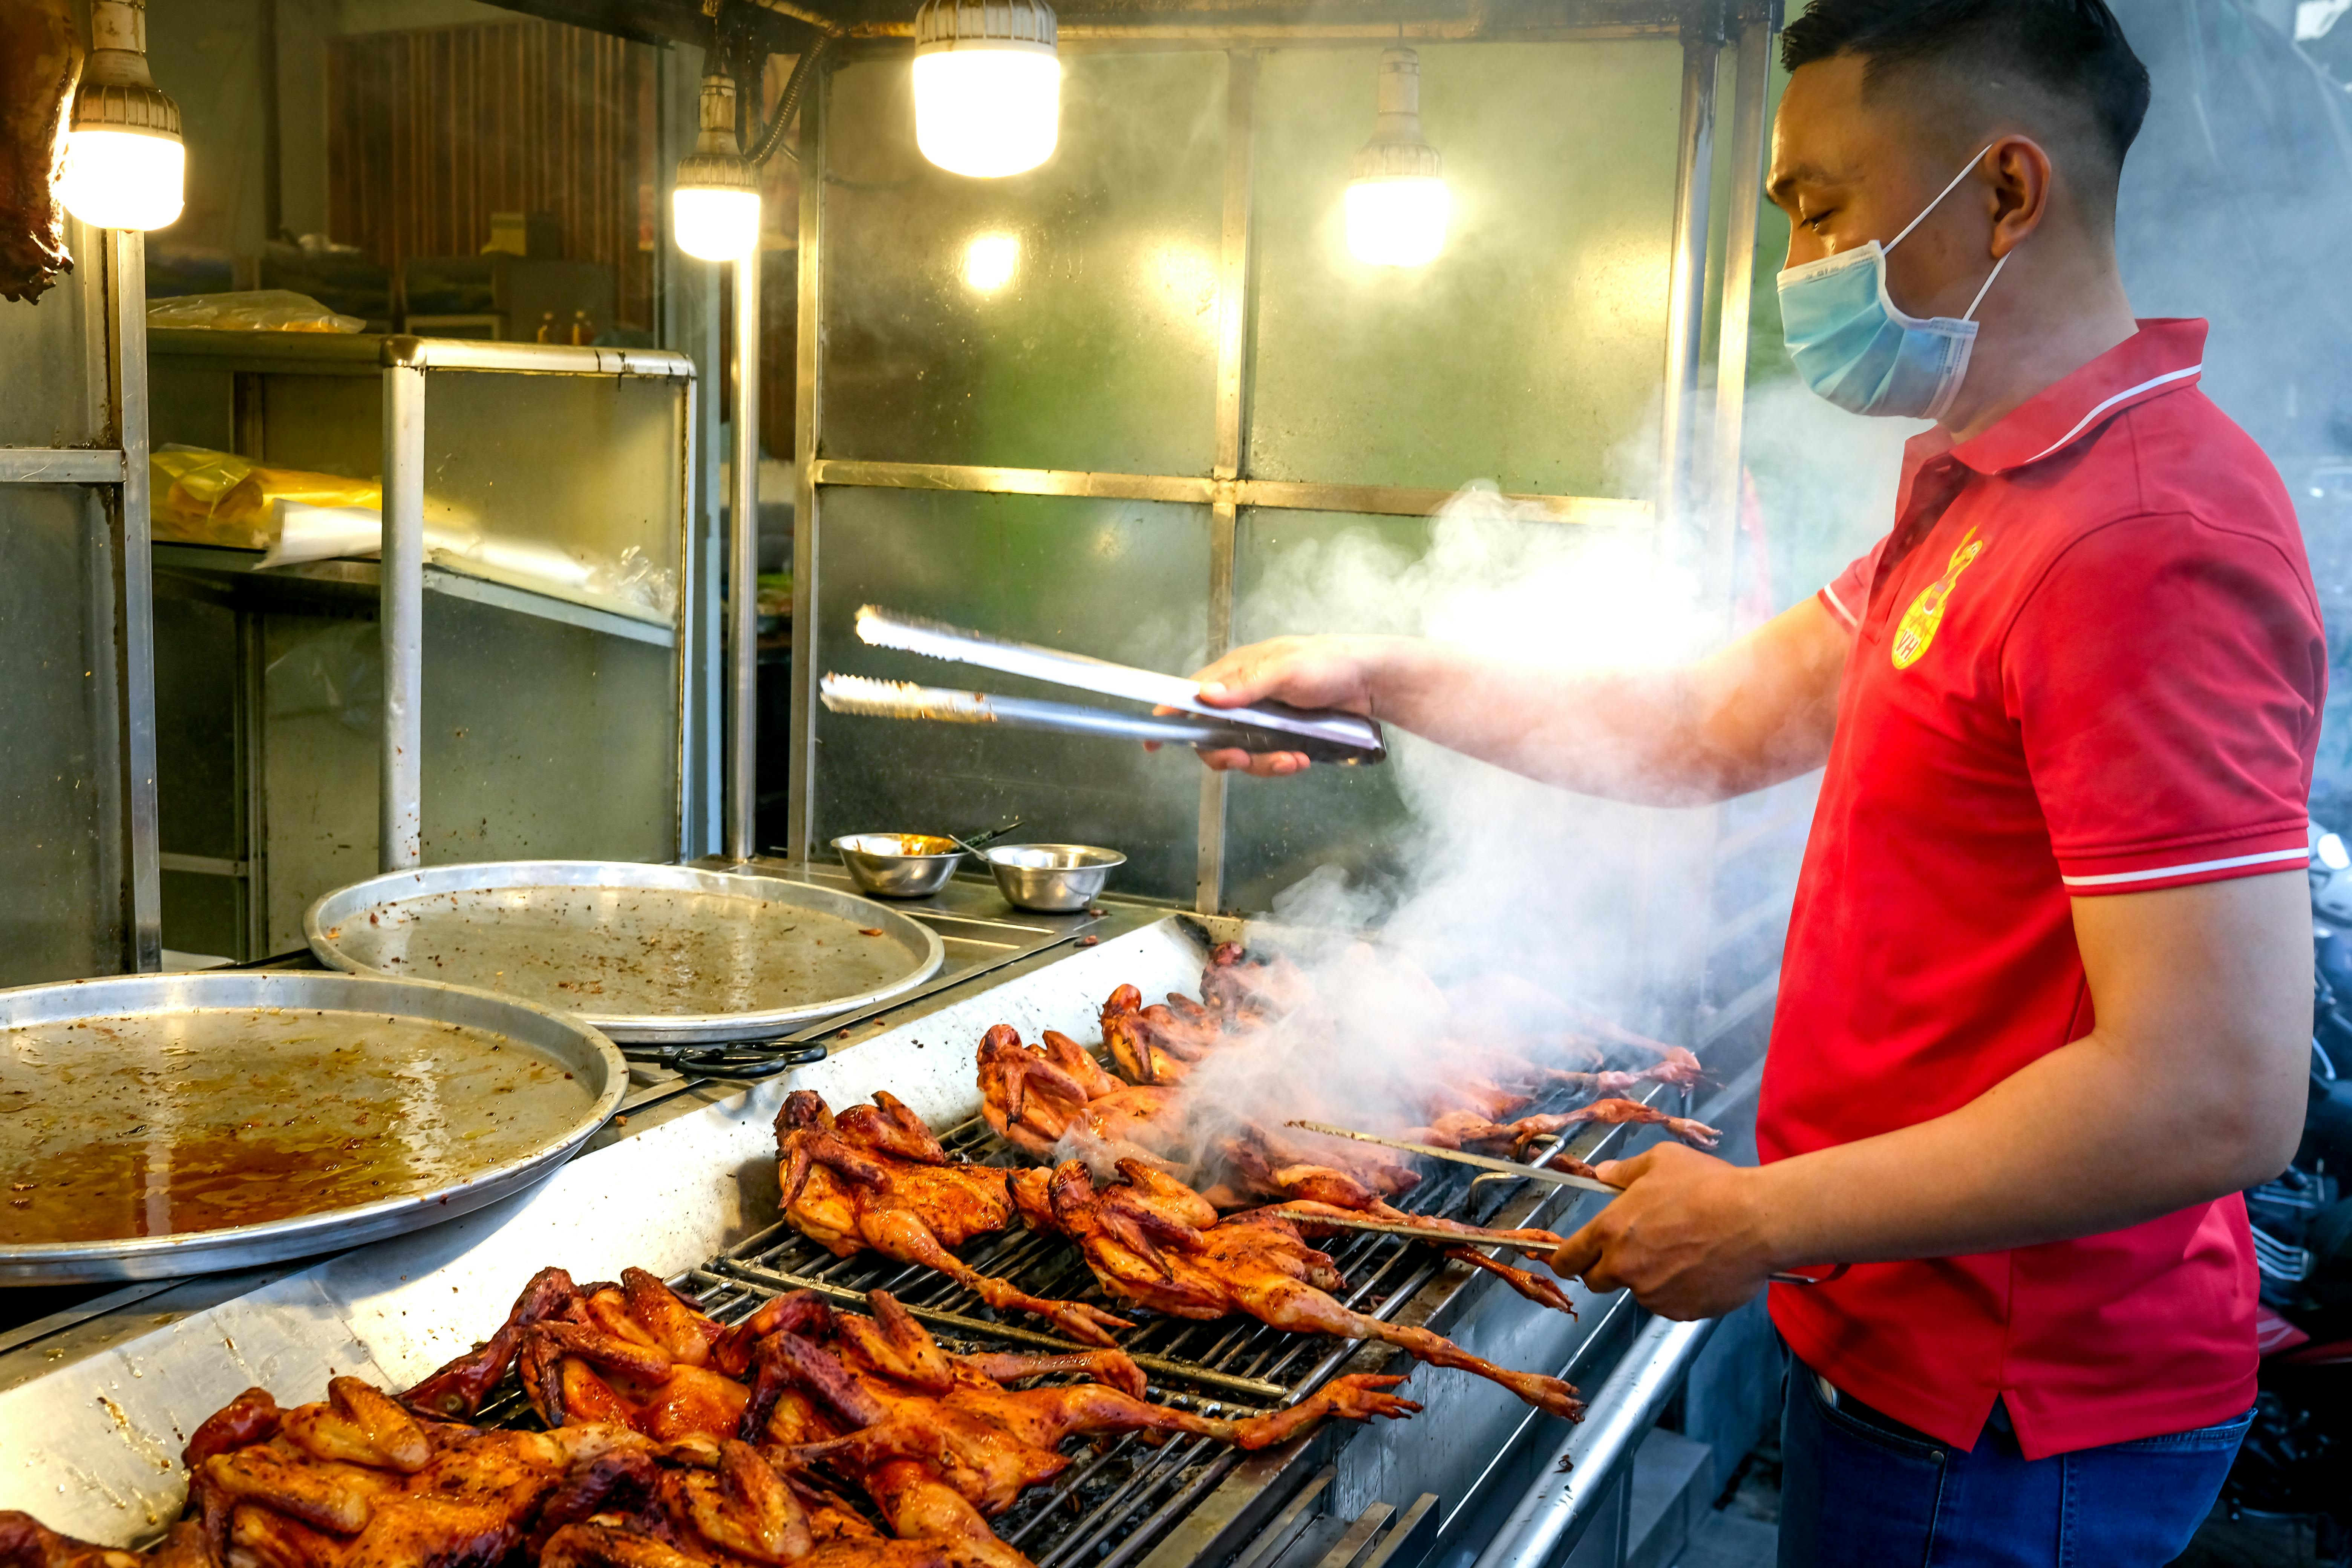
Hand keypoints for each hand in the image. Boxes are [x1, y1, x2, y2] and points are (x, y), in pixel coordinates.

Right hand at [1148, 636, 1387, 777]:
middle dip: (1224, 753)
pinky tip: (1302, 760)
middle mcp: (1244, 698)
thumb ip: (1246, 685)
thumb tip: (1204, 696)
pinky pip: (1268, 759)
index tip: (1152, 741)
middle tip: (1241, 760)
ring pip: (1242, 753)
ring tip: (1292, 761)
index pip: (1192, 695)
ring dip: (1262, 763)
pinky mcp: (1284, 737)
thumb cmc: (1329, 663)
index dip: (1170, 716)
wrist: (1373, 681)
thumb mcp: (1287, 669)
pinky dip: (1281, 764)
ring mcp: (1264, 720)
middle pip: (1212, 736)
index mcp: (1237, 673)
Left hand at [1544, 1144, 1781, 1319]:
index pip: (1569, 1258)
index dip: (1565, 1260)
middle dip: (1606, 1269)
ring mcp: (1655, 1295)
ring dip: (1649, 1277)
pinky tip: (1702, 1267)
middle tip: (1634, 1250)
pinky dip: (1679, 1290)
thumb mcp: (1661, 1162)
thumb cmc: (1707, 1185)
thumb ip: (1625, 1172)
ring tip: (1683, 1252)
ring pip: (1639, 1291)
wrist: (1757, 1221)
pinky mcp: (1684, 1312)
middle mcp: (1626, 1269)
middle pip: (1597, 1281)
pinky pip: (1671, 1303)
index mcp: (1611, 1231)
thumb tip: (1603, 1174)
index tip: (1569, 1259)